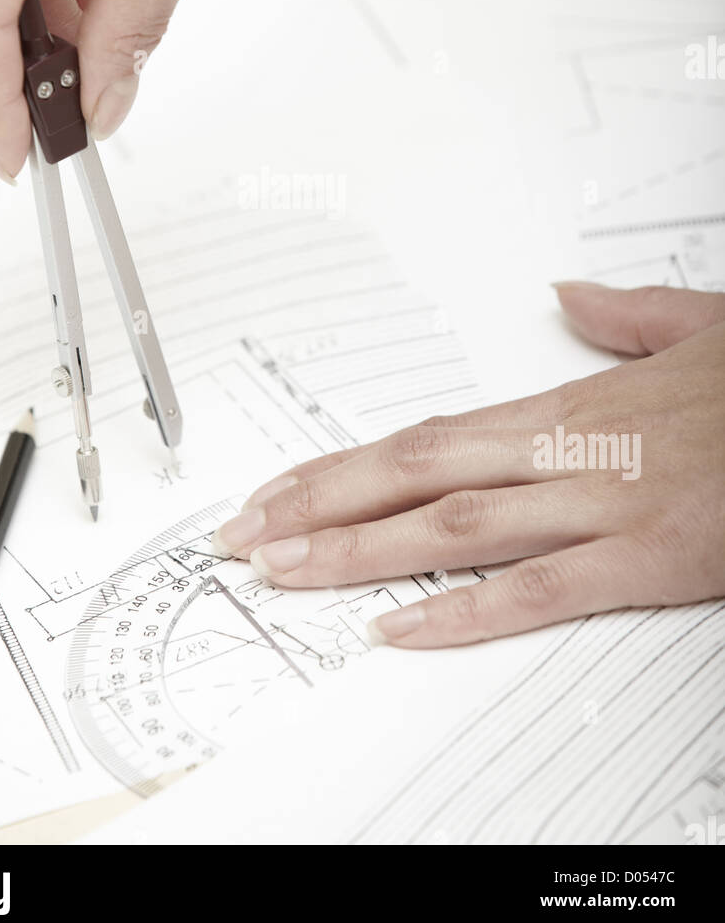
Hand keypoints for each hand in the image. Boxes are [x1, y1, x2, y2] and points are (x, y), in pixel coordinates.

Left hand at [213, 282, 724, 647]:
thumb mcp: (690, 328)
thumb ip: (621, 314)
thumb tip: (568, 293)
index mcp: (565, 406)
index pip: (423, 436)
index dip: (341, 465)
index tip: (277, 487)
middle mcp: (565, 450)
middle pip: (414, 474)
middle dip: (318, 506)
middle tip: (242, 536)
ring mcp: (602, 503)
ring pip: (455, 529)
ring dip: (360, 551)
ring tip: (286, 573)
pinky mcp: (649, 556)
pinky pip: (541, 588)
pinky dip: (467, 612)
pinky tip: (402, 629)